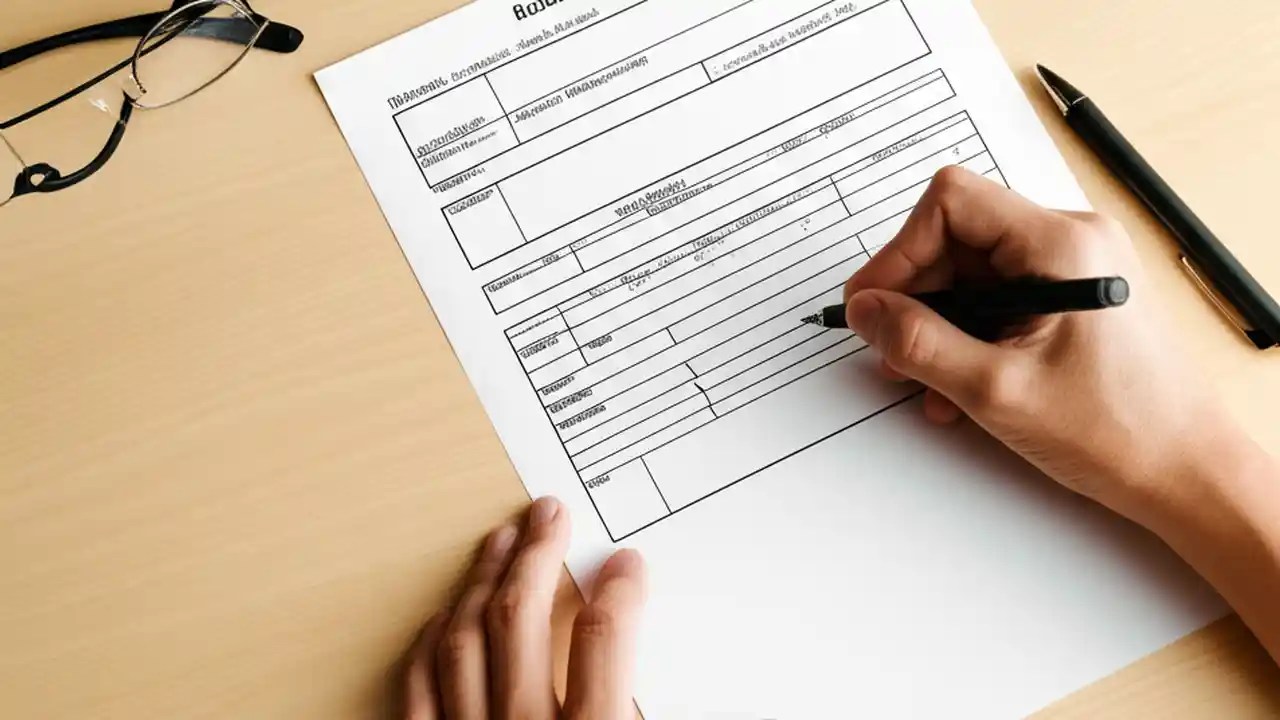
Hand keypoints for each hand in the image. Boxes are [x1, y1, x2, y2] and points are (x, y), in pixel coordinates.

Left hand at [405, 497, 646, 719]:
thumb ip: (626, 708)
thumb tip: (632, 662)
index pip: (601, 641)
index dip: (618, 592)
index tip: (624, 564)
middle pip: (518, 620)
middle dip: (536, 557)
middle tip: (549, 517)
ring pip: (463, 643)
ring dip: (482, 583)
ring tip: (499, 543)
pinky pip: (418, 690)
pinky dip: (431, 646)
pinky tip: (447, 616)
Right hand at [843, 166, 1227, 525]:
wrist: (1184, 471)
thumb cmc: (1119, 431)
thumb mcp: (996, 389)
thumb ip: (921, 344)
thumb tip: (867, 312)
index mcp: (1063, 245)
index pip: (952, 204)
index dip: (900, 252)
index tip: (873, 304)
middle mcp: (1071, 242)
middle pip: (957, 238)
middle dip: (915, 295)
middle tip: (890, 348)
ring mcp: (1073, 268)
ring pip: (972, 273)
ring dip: (937, 324)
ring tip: (924, 378)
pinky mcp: (1070, 297)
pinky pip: (998, 298)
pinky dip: (967, 335)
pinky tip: (958, 384)